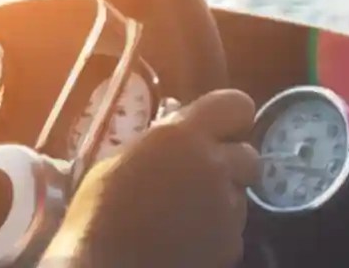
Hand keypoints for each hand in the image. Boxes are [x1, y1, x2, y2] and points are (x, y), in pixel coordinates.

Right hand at [47, 89, 258, 267]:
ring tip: (187, 213)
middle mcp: (214, 166)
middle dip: (230, 164)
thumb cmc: (99, 212)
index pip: (237, 105)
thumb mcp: (120, 160)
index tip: (217, 131)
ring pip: (241, 194)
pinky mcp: (232, 244)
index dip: (230, 118)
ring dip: (223, 199)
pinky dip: (217, 232)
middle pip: (249, 154)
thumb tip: (179, 128)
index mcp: (183, 136)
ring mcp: (227, 208)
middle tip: (202, 176)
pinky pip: (234, 229)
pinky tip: (187, 239)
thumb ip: (161, 141)